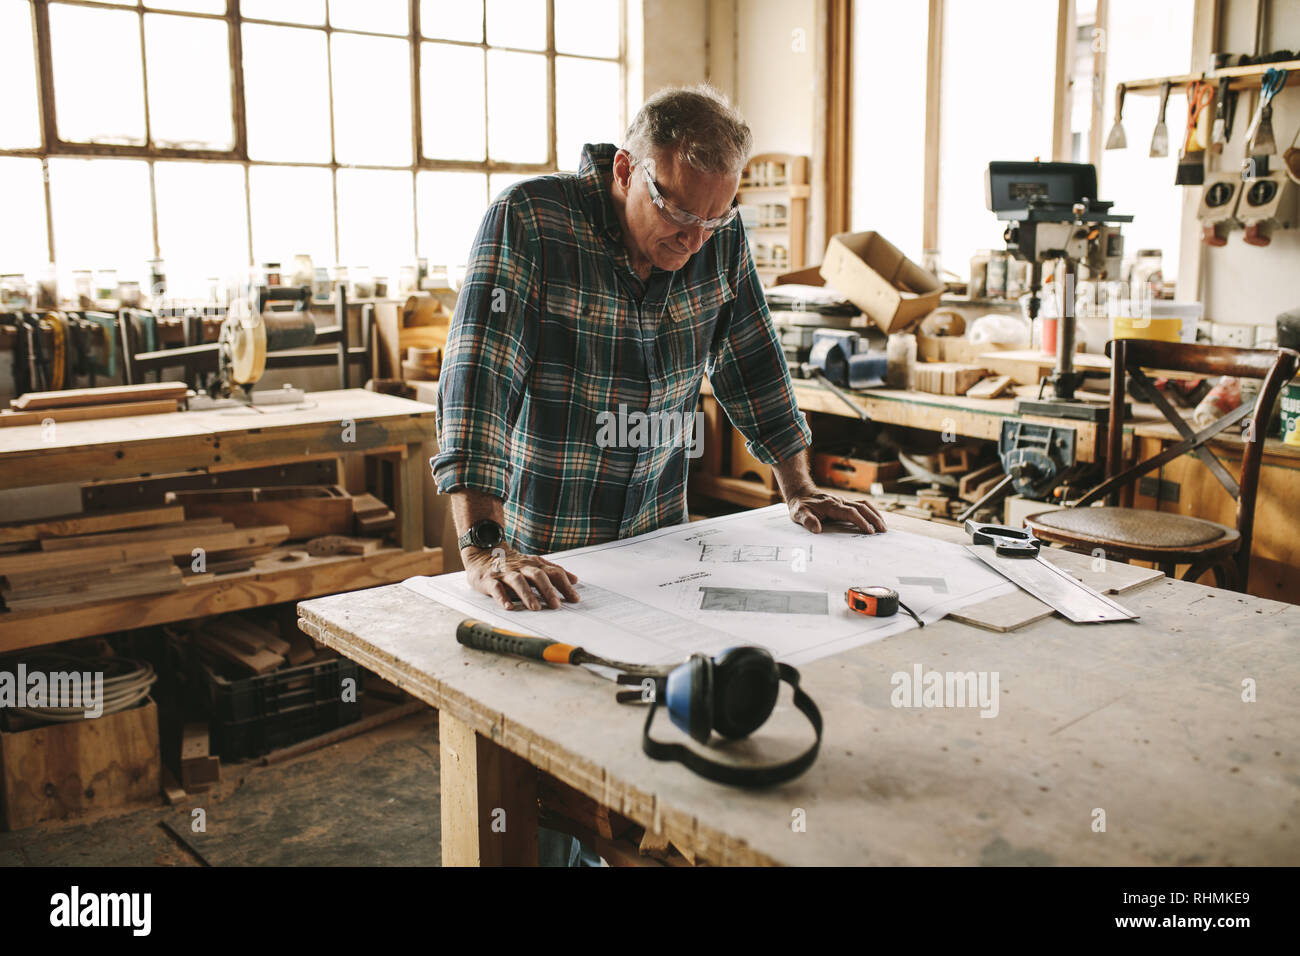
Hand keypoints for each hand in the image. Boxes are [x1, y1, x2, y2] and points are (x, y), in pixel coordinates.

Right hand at [463, 544, 579, 610]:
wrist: (482, 552)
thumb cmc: (512, 563)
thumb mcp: (534, 564)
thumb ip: (553, 571)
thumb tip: (574, 580)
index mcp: (534, 564)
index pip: (553, 572)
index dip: (565, 585)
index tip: (575, 598)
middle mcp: (521, 567)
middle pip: (537, 575)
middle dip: (548, 590)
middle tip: (557, 605)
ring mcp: (505, 573)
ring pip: (518, 581)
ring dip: (528, 594)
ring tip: (536, 607)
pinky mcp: (490, 580)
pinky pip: (496, 588)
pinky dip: (502, 597)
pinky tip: (508, 607)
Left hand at [786, 489, 886, 534]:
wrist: (800, 493)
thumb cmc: (800, 505)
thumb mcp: (798, 514)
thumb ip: (807, 520)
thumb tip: (817, 529)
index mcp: (831, 505)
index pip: (850, 512)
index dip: (860, 521)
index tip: (869, 531)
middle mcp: (839, 501)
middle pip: (862, 507)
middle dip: (874, 519)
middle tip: (883, 530)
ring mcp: (843, 501)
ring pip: (864, 504)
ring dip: (875, 514)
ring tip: (884, 526)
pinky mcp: (844, 502)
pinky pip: (861, 504)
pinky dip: (871, 510)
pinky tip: (876, 518)